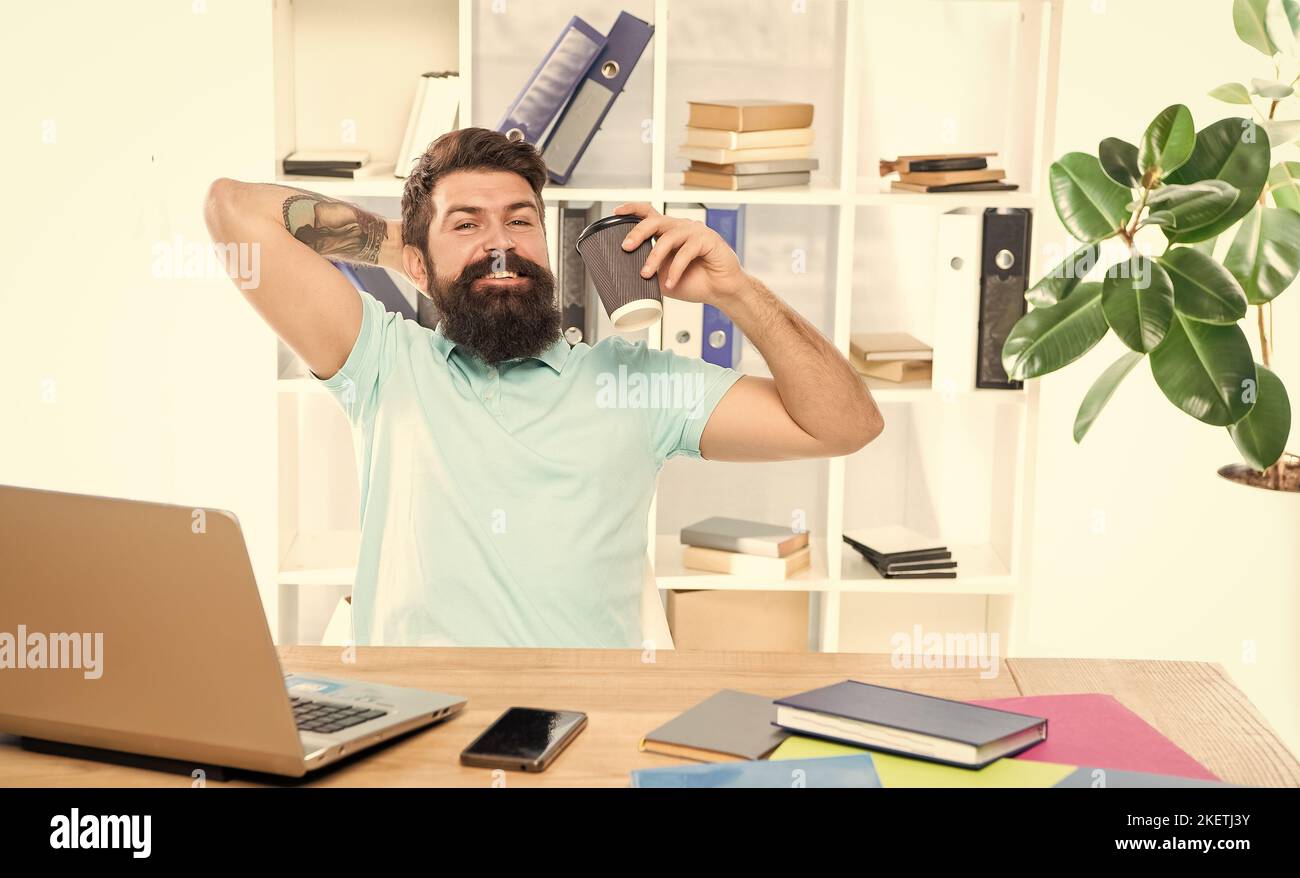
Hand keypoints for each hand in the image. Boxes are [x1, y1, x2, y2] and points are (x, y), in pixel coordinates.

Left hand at [612, 202, 746, 303]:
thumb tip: (623, 276)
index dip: (632, 209)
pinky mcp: (708, 240)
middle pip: (655, 220)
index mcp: (669, 232)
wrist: (721, 292)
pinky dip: (676, 269)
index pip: (649, 213)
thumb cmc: (694, 282)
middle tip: (626, 247)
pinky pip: (686, 251)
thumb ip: (648, 271)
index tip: (616, 212)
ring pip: (669, 237)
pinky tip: (670, 283)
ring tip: (646, 275)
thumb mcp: (663, 277)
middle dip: (638, 232)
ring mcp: (695, 231)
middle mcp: (681, 227)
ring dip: (654, 257)